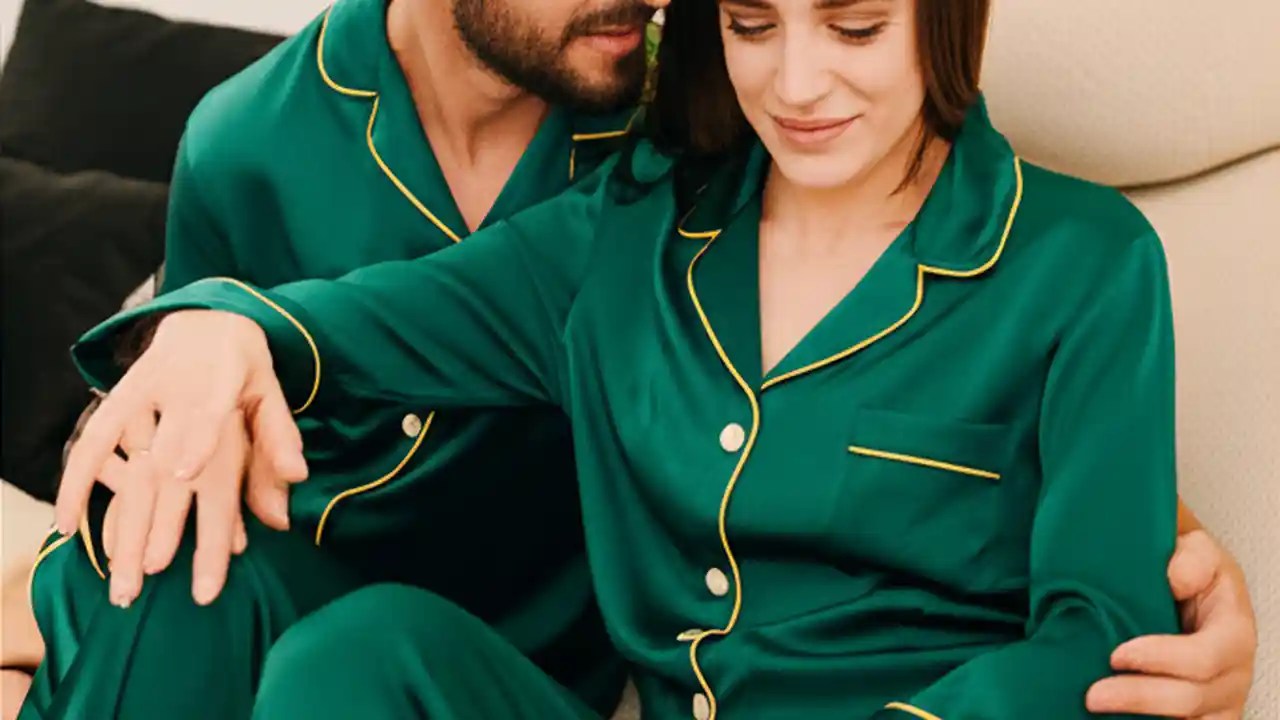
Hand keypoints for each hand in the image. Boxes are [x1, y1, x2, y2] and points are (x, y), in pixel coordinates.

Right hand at [55, 310, 306, 607]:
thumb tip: (290, 499)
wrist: (204, 314)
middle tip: (158, 570)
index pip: (208, 412)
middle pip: (165, 458)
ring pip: (129, 459)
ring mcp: (144, 391)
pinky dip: (79, 481)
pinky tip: (67, 523)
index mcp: (223, 377)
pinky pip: (96, 443)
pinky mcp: (120, 398)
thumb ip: (278, 442)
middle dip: (163, 517)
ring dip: (124, 517)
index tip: (182, 474)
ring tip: (121, 571)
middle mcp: (178, 385)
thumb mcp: (270, 392)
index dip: (195, 439)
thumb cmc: (246, 365)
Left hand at [1086, 530, 1256, 717]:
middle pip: (1191, 699)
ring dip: (1143, 719)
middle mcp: (1234, 673)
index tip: (1116, 655)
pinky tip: (1120, 719)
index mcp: (1235, 631)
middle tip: (1093, 696)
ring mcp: (1222, 700)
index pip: (1203, 658)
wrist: (1190, 584)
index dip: (1160, 660)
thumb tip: (1175, 579)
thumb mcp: (1197, 550)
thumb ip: (1192, 558)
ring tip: (1099, 711)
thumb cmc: (1192, 570)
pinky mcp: (1206, 715)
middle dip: (1139, 699)